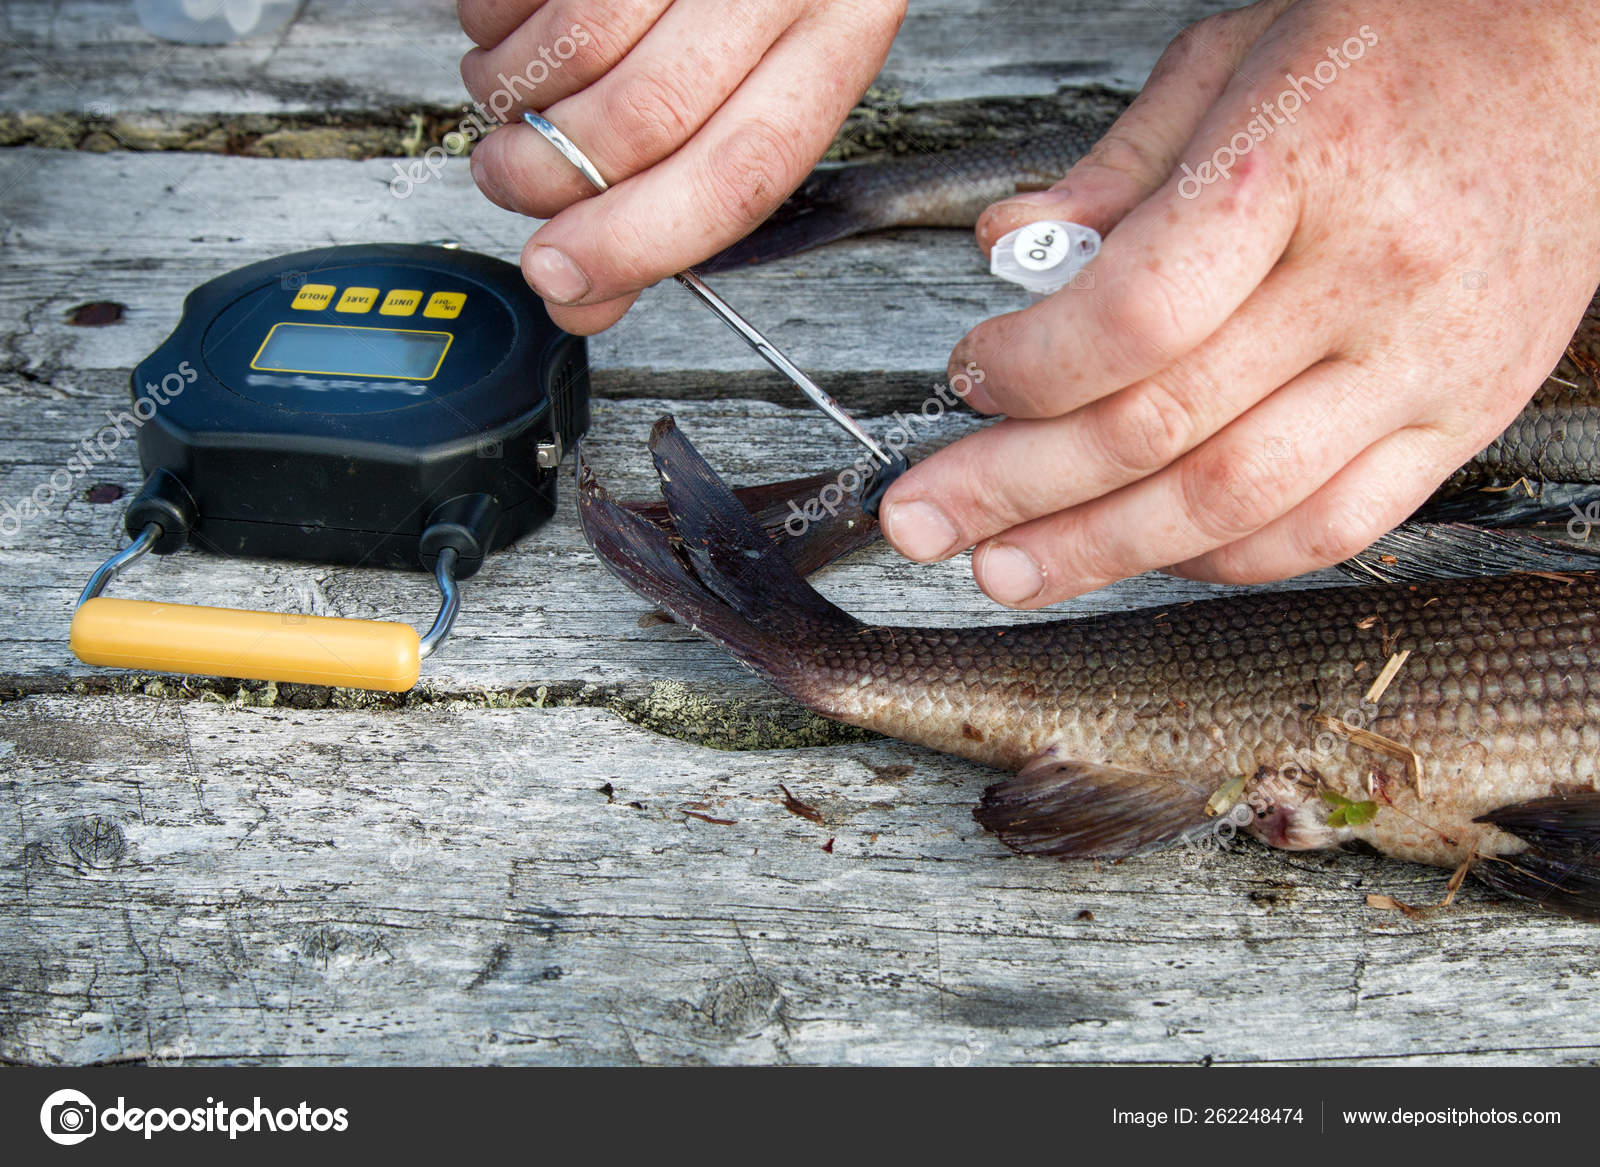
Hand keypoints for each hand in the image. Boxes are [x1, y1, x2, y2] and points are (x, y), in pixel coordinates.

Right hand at [458, 0, 905, 334]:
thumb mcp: (769, 71)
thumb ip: (690, 188)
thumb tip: (587, 295)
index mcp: (841, 30)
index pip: (740, 174)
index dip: (637, 244)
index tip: (564, 279)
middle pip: (644, 119)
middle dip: (551, 179)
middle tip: (511, 183)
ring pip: (573, 51)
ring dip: (510, 101)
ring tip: (512, 100)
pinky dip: (491, 28)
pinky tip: (515, 27)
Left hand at [878, 0, 1599, 606]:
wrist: (1572, 50)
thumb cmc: (1395, 43)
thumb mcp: (1232, 56)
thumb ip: (1114, 168)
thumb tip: (1005, 253)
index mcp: (1300, 165)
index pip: (1134, 317)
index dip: (1028, 373)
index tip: (967, 380)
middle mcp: (1372, 278)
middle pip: (1162, 429)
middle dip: (1019, 492)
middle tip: (924, 526)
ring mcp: (1428, 362)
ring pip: (1238, 504)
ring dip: (1102, 552)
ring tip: (1007, 570)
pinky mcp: (1464, 416)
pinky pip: (1329, 529)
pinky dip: (1220, 558)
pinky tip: (1144, 557)